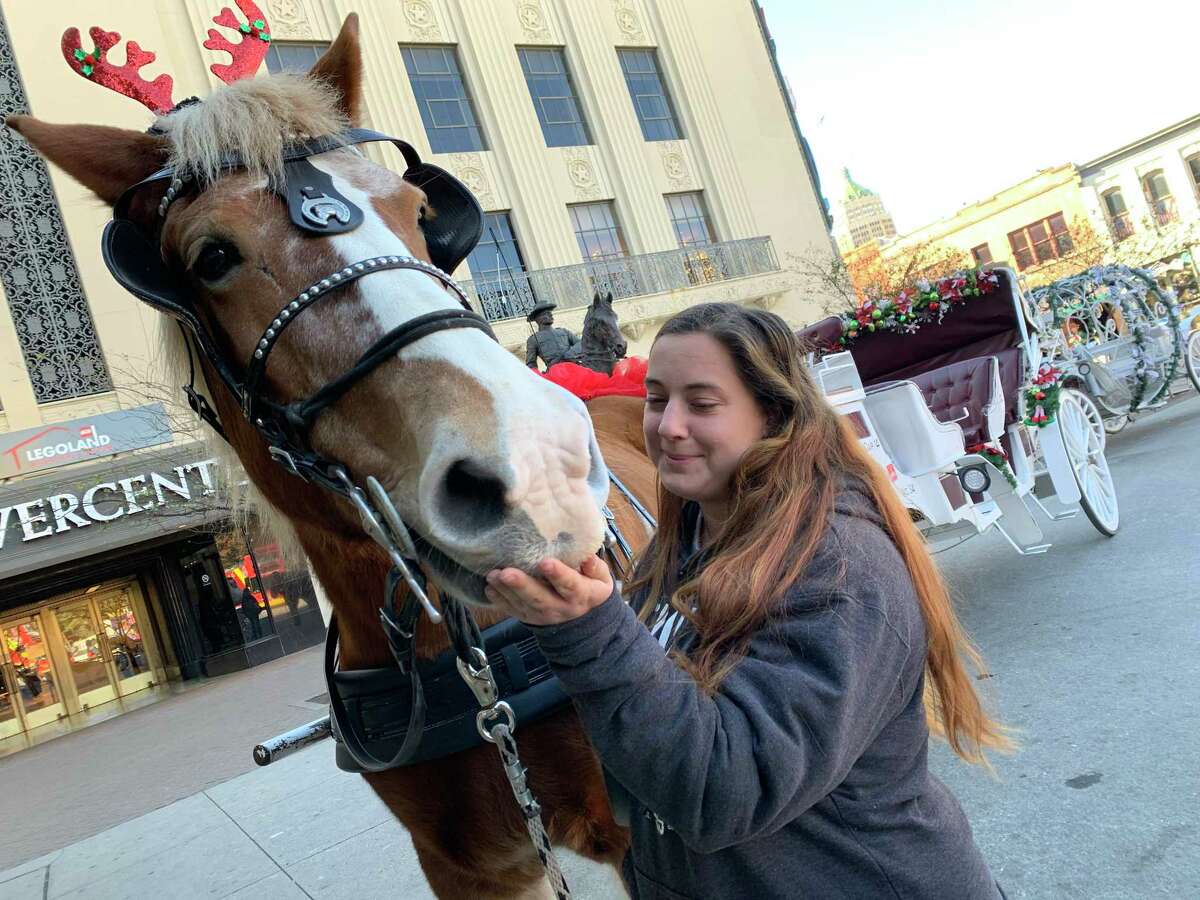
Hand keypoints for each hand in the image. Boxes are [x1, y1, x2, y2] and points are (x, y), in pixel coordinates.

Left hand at [484, 556, 613, 625]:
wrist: (583, 621)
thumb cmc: (590, 590)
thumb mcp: (602, 580)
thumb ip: (595, 567)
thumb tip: (586, 555)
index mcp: (580, 595)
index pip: (570, 585)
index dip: (558, 575)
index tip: (545, 562)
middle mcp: (560, 607)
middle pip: (540, 598)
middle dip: (522, 585)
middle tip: (507, 573)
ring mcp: (541, 615)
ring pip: (523, 604)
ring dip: (506, 590)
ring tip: (493, 575)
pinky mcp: (528, 617)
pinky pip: (512, 610)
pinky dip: (499, 600)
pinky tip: (490, 587)